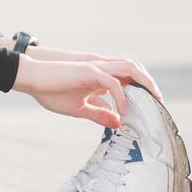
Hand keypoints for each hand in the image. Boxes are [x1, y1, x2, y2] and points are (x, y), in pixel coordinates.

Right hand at [22, 44, 163, 104]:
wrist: (32, 79)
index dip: (143, 90)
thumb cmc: (51, 91)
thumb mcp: (79, 108)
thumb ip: (99, 113)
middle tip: (159, 104)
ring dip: (144, 83)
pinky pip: (113, 83)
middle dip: (150, 85)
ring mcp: (97, 68)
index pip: (130, 79)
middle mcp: (102, 69)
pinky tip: (122, 112)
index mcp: (101, 77)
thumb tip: (117, 123)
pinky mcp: (89, 71)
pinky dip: (121, 96)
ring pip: (131, 69)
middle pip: (136, 69)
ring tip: (151, 101)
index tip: (151, 107)